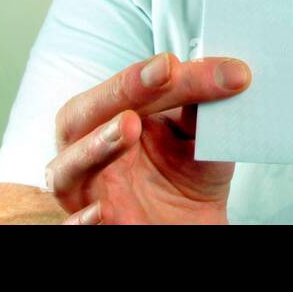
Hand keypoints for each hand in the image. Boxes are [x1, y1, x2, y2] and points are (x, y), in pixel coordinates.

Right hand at [45, 52, 250, 223]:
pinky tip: (101, 210)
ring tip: (128, 125)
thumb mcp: (199, 136)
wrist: (193, 223)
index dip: (145, 75)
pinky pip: (74, 226)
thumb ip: (201, 106)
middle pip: (81, 118)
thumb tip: (226, 73)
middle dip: (121, 91)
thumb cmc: (187, 172)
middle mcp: (87, 151)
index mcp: (109, 117)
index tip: (174, 62)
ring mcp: (86, 192)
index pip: (123, 90)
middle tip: (162, 73)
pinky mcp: (95, 229)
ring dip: (96, 146)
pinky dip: (82, 219)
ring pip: (66, 170)